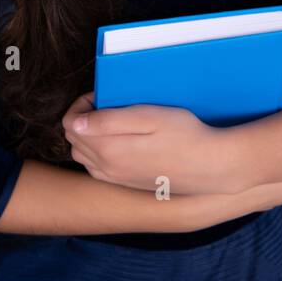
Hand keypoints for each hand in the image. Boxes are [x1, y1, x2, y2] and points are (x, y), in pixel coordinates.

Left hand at [61, 91, 242, 194]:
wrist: (211, 167)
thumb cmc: (185, 135)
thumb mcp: (148, 117)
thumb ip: (109, 119)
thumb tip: (75, 122)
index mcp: (108, 149)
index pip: (70, 124)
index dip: (81, 105)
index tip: (102, 96)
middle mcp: (106, 168)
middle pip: (73, 140)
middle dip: (83, 119)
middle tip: (108, 105)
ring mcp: (116, 179)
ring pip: (83, 155)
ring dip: (89, 136)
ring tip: (113, 122)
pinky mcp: (126, 184)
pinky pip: (97, 168)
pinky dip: (99, 152)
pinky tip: (121, 141)